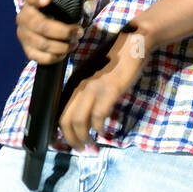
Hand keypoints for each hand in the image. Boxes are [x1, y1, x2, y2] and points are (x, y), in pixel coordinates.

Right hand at [16, 0, 101, 65]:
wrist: (44, 16)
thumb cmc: (58, 2)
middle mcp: (23, 16)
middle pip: (40, 26)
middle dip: (63, 32)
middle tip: (80, 32)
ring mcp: (23, 34)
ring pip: (41, 43)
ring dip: (62, 46)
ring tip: (75, 43)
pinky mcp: (26, 48)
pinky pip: (38, 57)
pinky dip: (54, 57)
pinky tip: (64, 53)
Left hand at [55, 28, 148, 151]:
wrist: (133, 41)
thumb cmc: (116, 57)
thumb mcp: (93, 73)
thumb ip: (85, 89)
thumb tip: (84, 112)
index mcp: (73, 82)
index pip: (58, 112)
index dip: (59, 131)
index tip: (65, 142)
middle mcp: (79, 86)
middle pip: (65, 121)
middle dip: (71, 140)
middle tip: (81, 150)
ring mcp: (94, 88)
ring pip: (79, 122)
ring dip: (84, 138)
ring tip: (91, 147)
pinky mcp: (110, 90)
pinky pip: (99, 116)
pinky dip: (100, 128)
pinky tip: (105, 132)